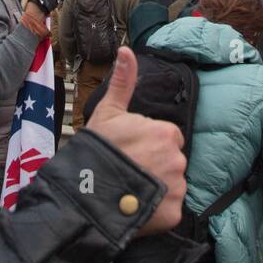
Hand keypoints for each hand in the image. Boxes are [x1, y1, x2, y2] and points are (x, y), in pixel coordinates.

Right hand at [86, 47, 186, 235]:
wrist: (84, 192)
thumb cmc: (96, 149)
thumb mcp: (109, 112)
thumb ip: (124, 82)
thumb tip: (126, 50)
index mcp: (167, 133)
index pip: (167, 140)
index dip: (148, 147)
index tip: (130, 154)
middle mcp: (178, 159)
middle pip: (171, 163)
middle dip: (154, 168)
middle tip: (128, 173)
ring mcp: (177, 188)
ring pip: (172, 187)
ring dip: (156, 190)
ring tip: (130, 192)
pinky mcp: (173, 213)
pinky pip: (170, 210)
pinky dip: (157, 211)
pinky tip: (137, 208)